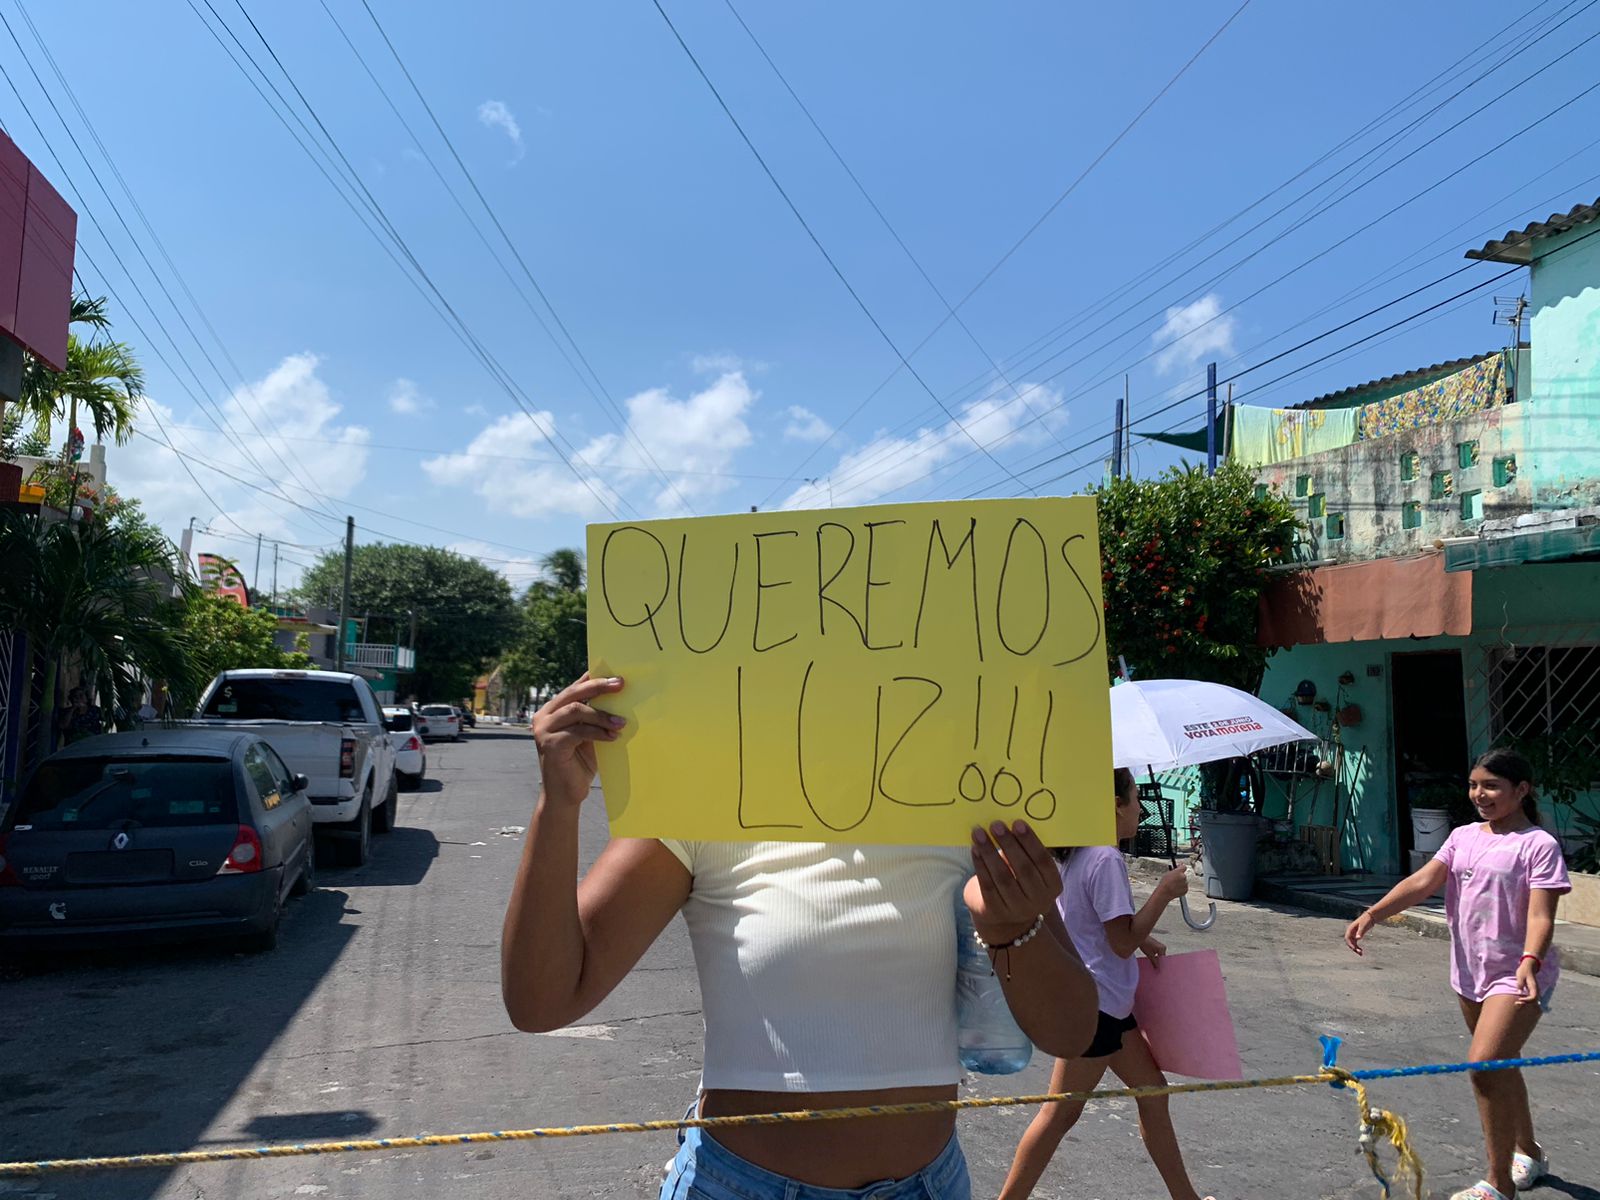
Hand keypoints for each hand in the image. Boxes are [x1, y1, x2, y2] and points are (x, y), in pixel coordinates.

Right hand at [532, 674, 626, 810]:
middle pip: (574, 693)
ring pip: (576, 710)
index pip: (575, 688)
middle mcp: (544, 716)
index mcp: (553, 710)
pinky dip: (598, 732)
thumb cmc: (579, 764)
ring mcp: (544, 730)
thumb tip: (618, 696)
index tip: (616, 675)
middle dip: (598, 687)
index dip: (594, 679)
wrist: (566, 795)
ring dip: (602, 715)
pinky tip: (613, 737)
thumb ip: (594, 716)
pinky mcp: (550, 744)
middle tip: (620, 685)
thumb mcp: (589, 735)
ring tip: (621, 722)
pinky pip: (578, 731)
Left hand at [967, 821, 1061, 943]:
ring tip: (979, 833)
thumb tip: (1009, 822)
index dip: (1031, 841)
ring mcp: (1017, 908)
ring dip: (989, 852)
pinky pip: (987, 885)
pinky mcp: (996, 911)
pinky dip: (980, 865)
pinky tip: (975, 849)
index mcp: (1052, 885)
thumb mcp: (1030, 869)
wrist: (1005, 916)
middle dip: (1009, 844)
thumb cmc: (1020, 880)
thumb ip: (1026, 850)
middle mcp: (1038, 900)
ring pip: (1003, 877)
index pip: (1043, 861)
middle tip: (996, 824)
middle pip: (1023, 869)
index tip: (1017, 823)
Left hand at [1141, 936, 1166, 967]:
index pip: (1163, 960)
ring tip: (1155, 966)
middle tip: (1157, 969)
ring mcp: (1161, 946)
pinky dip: (1156, 957)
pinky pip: (1158, 953)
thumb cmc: (1145, 945)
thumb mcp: (1150, 955)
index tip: (1159, 970)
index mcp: (1162, 949)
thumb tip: (1157, 969)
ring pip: (1160, 956)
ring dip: (1157, 960)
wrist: (1140, 937)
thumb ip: (1154, 962)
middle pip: (1162, 958)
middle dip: (1159, 963)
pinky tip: (1153, 960)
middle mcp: (1163, 947)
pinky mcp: (1158, 946)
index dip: (1161, 965)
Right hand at [1156, 865, 1189, 900]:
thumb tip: (1176, 869)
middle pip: (1183, 875)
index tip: (1180, 867)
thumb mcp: (1168, 873)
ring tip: (1174, 885)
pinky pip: (1184, 887)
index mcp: (1179, 872)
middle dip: (1180, 876)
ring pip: (1184, 882)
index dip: (1181, 867)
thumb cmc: (1165, 883)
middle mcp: (1183, 877)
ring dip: (1180, 883)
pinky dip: (1181, 888)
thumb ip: (1174, 870)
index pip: (1184, 866)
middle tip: (1175, 879)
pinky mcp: (1186, 889)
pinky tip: (1176, 889)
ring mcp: (1185, 883)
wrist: (1165, 892)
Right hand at [1344, 911, 1373, 955]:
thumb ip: (1360, 932)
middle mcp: (1351, 932)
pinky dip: (1357, 947)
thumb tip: (1357, 938)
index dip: (1350, 944)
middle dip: (1353, 948)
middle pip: (1350, 942)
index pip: (1348, 938)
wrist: (1370, 917)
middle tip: (1360, 953)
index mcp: (1350, 929)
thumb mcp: (1363, 926)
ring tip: (1361, 954)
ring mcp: (1353, 934)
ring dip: (1355, 949)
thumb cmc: (1366, 920)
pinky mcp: (1357, 935)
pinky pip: (1355, 943)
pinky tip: (1361, 950)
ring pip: (1352, 943)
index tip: (1354, 949)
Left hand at [1515, 959, 1539, 1006]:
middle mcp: (1536, 990)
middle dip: (1526, 1003)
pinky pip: (1530, 998)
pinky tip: (1519, 1000)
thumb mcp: (1520, 976)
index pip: (1533, 997)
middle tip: (1516, 1003)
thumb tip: (1519, 993)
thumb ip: (1520, 984)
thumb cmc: (1523, 971)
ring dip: (1526, 1002)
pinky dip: (1526, 1000)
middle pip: (1534, 1000)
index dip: (1527, 1000)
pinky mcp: (1532, 990)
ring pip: (1532, 1000)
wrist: (1528, 967)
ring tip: (1516, 1003)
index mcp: (1534, 986)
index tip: (1519, 999)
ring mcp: (1535, 990)